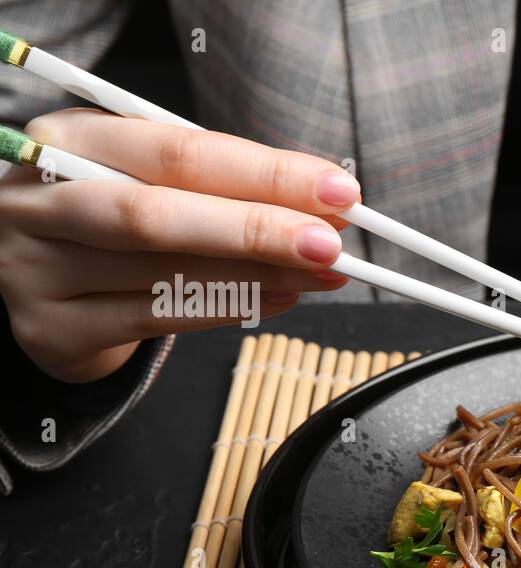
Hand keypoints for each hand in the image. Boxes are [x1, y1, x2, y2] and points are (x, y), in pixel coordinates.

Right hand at [0, 109, 356, 382]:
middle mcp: (41, 199)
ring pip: (163, 273)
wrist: (40, 278)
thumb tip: (324, 207)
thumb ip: (225, 185)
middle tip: (329, 243)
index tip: (337, 190)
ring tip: (320, 274)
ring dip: (258, 275)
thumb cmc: (112, 214)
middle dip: (258, 229)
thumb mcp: (151, 177)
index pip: (179, 152)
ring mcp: (36, 267)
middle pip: (160, 214)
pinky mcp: (51, 328)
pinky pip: (155, 319)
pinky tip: (280, 299)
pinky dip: (227, 309)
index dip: (265, 173)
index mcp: (70, 139)